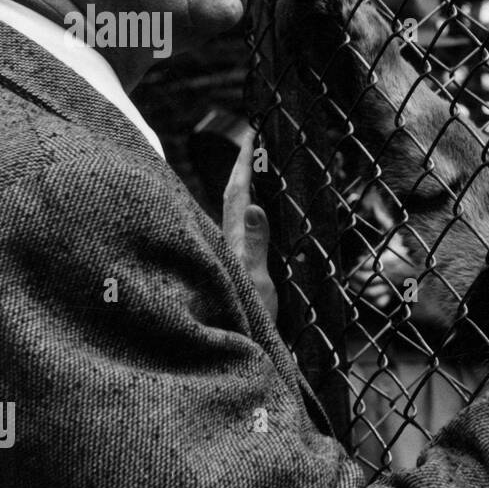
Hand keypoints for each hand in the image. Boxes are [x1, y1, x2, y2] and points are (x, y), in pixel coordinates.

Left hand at [223, 126, 277, 323]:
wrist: (243, 353)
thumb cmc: (248, 321)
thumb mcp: (255, 283)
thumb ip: (255, 245)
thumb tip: (255, 206)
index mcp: (232, 242)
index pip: (238, 192)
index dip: (245, 163)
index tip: (252, 134)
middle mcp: (229, 245)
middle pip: (234, 196)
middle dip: (244, 167)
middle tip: (255, 141)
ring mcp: (233, 256)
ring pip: (237, 211)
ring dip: (247, 187)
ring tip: (258, 167)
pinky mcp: (238, 268)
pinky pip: (244, 228)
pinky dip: (251, 210)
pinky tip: (259, 211)